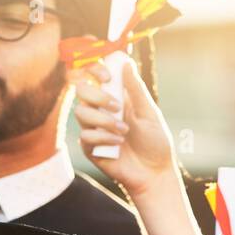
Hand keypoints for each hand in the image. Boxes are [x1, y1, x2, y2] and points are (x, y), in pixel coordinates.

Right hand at [70, 58, 176, 197]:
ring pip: (80, 112)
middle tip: (117, 106)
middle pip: (81, 89)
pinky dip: (103, 138)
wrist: (154, 173)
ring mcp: (93, 127)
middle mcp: (101, 109)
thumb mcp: (149, 112)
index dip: (94, 67)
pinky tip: (118, 144)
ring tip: (124, 130)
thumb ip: (136, 89)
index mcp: (115, 96)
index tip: (106, 75)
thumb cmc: (154, 142)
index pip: (94, 74)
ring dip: (103, 119)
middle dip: (97, 95)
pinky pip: (86, 135)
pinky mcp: (90, 147)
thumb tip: (126, 62)